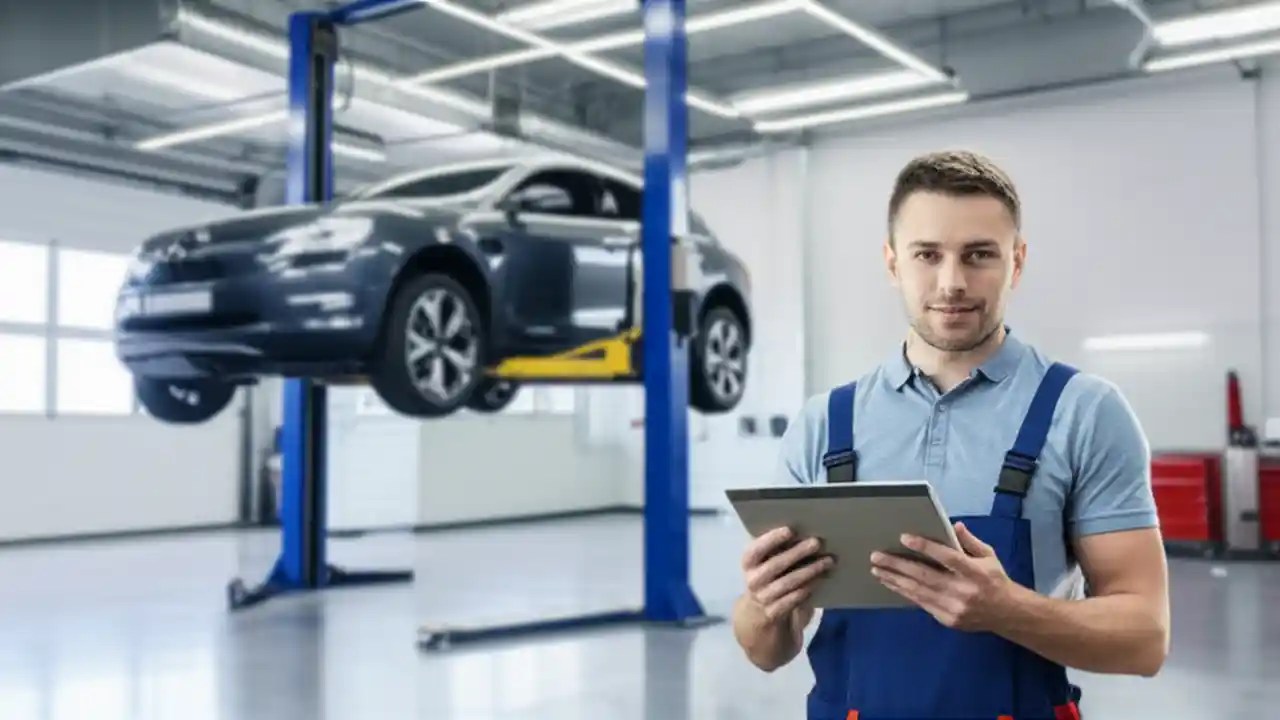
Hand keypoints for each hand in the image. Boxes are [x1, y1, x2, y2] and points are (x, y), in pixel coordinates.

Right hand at [742, 526, 834, 622]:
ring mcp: (763, 598)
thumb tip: (805, 532)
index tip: (790, 530)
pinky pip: (793, 599)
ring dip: (809, 571)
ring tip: (827, 561)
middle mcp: (753, 580)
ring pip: (787, 583)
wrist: (760, 618)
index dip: (771, 539)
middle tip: (816, 542)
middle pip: (775, 565)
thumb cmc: (769, 580)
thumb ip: (778, 551)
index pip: (755, 550)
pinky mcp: (774, 614)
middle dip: (797, 552)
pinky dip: (808, 588)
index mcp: (748, 563)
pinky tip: (821, 579)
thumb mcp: (767, 565)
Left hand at [870, 521, 1016, 632]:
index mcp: (975, 572)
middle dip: (898, 565)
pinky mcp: (947, 619)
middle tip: (877, 556)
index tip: (904, 537)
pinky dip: (904, 592)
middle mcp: (963, 591)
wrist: (1007, 614)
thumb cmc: (995, 580)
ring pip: (918, 592)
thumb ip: (970, 541)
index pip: (947, 558)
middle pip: (925, 576)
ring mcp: (954, 608)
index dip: (925, 547)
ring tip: (877, 570)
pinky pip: (921, 603)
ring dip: (895, 579)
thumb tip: (954, 525)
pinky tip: (892, 584)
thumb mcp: (988, 556)